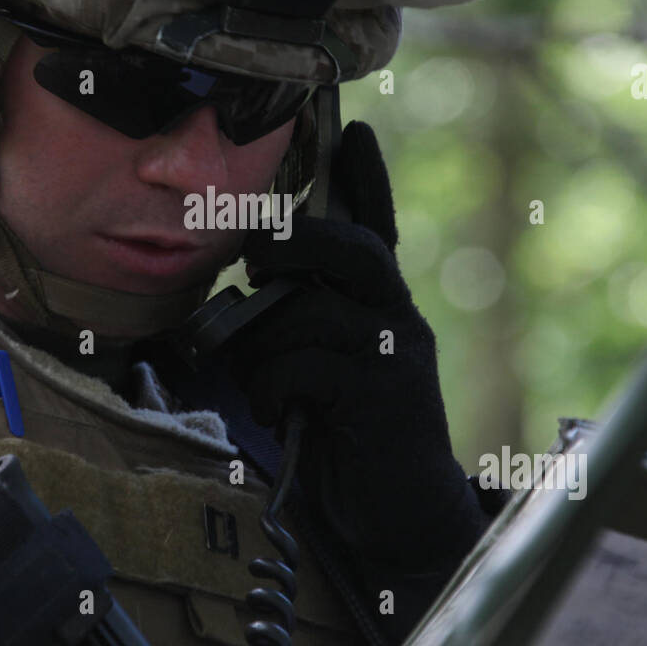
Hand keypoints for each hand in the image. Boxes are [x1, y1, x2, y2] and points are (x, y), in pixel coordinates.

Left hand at [226, 121, 486, 572]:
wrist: (396, 516)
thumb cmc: (346, 439)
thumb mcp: (320, 371)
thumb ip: (299, 326)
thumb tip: (250, 288)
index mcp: (380, 307)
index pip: (375, 228)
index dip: (367, 178)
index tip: (355, 129)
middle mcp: (396, 318)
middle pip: (349, 247)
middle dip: (292, 243)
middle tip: (258, 259)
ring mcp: (396, 353)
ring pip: (308, 312)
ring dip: (266, 350)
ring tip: (270, 387)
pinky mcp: (385, 393)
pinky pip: (303, 364)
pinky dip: (273, 388)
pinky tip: (283, 412)